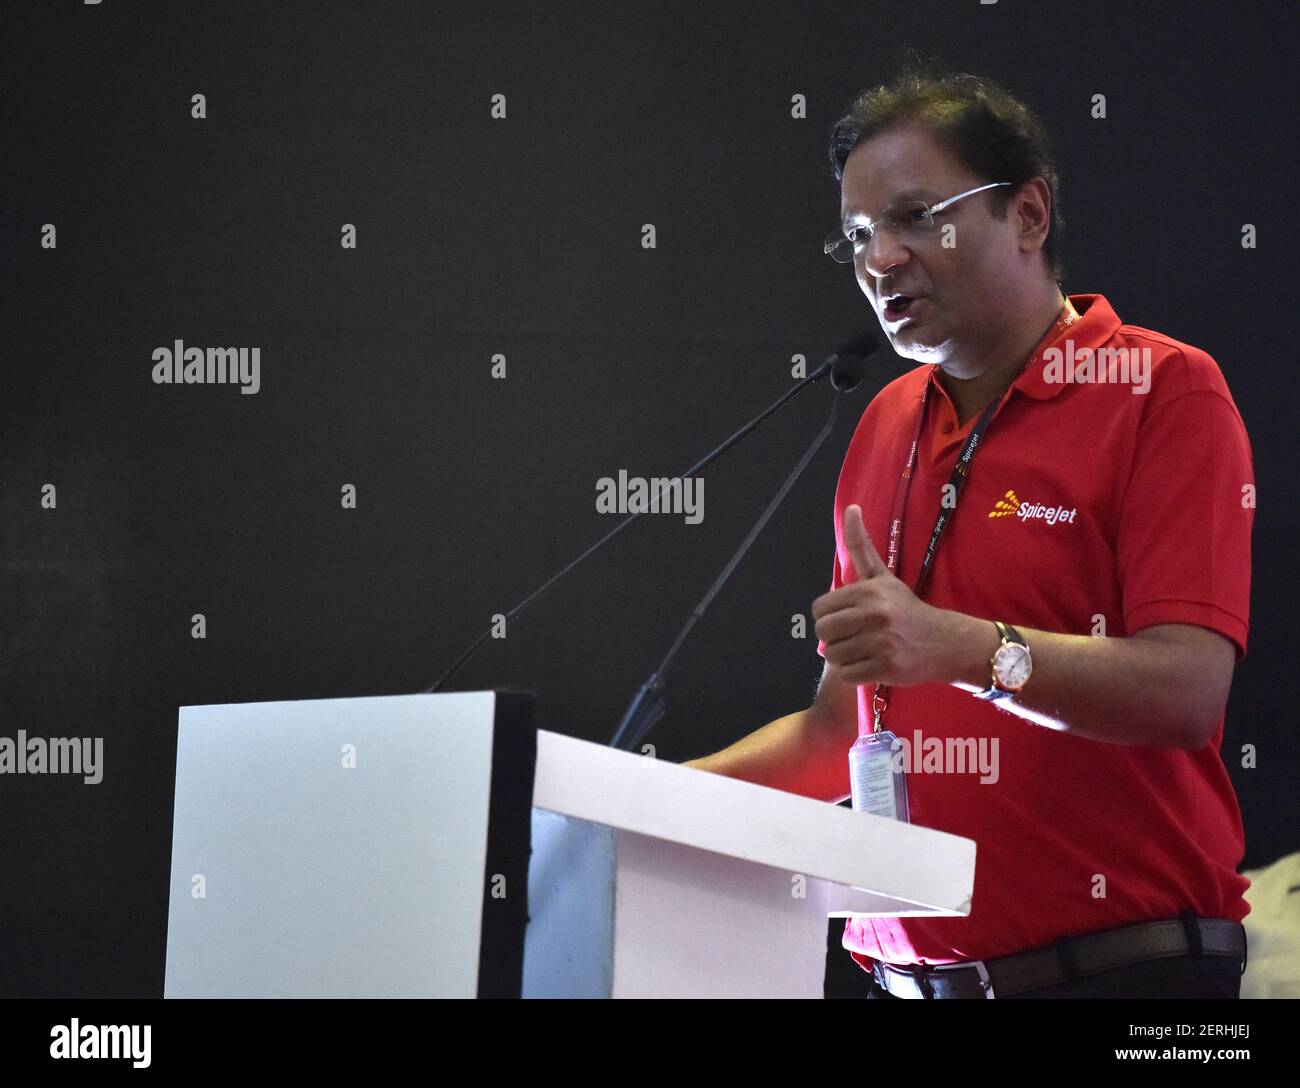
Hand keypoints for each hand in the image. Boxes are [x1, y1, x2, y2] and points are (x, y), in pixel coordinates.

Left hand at [812, 504, 959, 686]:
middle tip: (853, 636)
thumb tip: (850, 508)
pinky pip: (847, 674)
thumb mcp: (882, 575)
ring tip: (863, 649)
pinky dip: (853, 672)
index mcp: (868, 591)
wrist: (943, 641)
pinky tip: (870, 663)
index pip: (820, 609)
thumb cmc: (905, 608)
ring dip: (843, 656)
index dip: (829, 616)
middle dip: (834, 637)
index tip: (847, 617)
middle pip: (823, 633)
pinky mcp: (885, 667)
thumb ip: (861, 546)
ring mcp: (879, 643)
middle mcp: (873, 615)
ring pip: (833, 655)